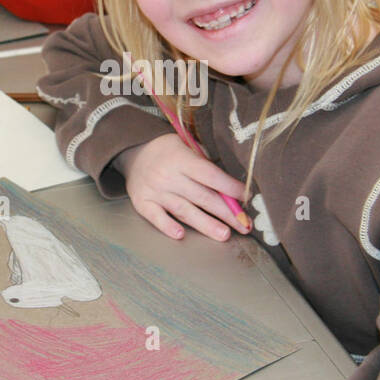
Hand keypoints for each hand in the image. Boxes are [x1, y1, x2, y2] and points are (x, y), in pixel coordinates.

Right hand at [115, 133, 249, 241]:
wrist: (133, 152)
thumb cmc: (168, 150)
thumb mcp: (187, 144)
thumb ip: (206, 161)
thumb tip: (233, 182)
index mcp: (181, 159)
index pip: (210, 175)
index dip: (230, 188)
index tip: (247, 198)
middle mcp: (168, 175)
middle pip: (202, 197)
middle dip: (226, 212)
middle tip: (244, 225)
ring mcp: (154, 190)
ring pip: (184, 210)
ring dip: (205, 224)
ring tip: (224, 234)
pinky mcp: (142, 202)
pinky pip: (155, 216)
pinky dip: (167, 226)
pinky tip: (180, 235)